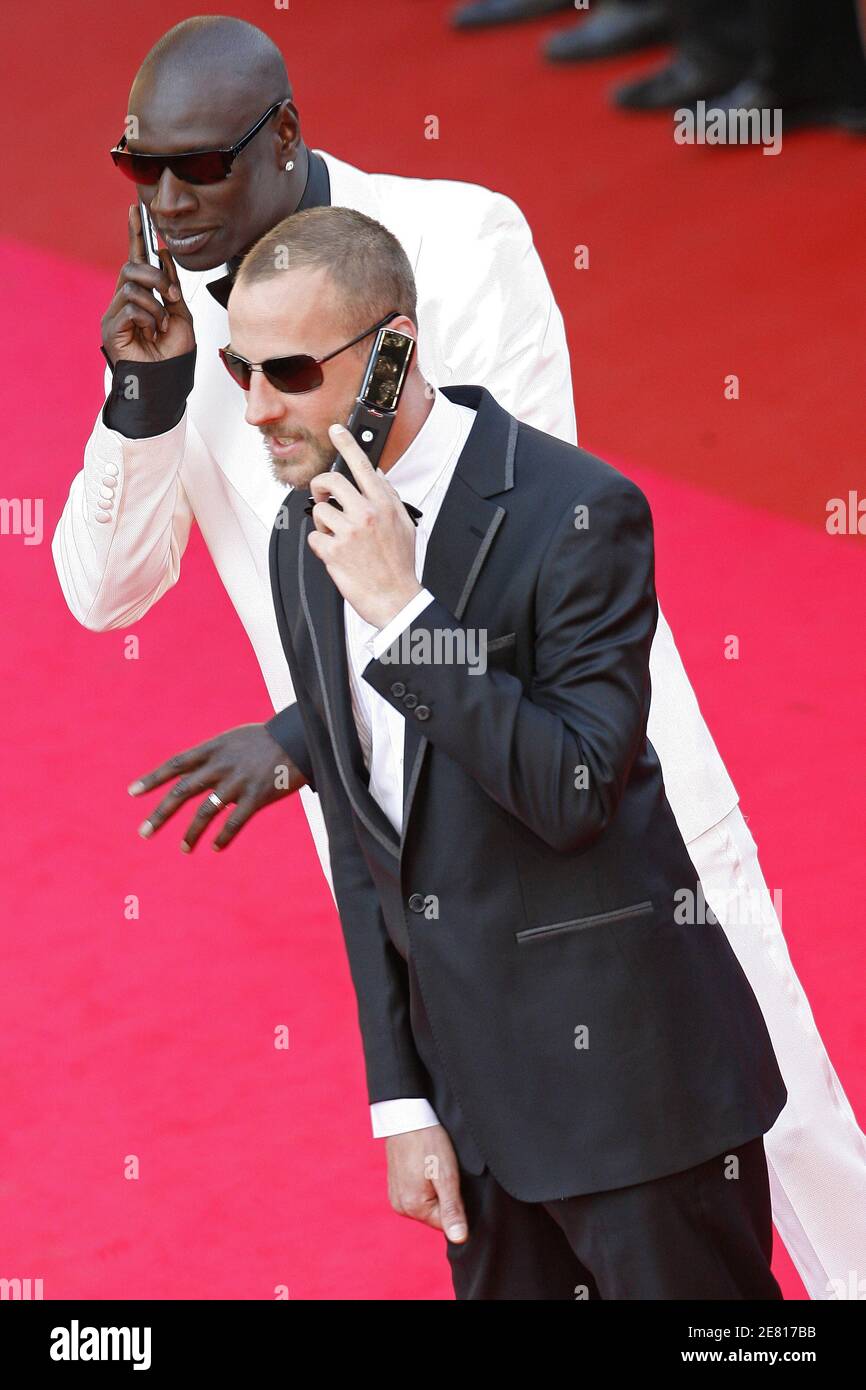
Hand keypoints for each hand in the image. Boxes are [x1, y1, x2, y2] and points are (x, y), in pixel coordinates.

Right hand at [101, 204, 194, 364]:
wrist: (168, 381)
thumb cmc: (173, 354)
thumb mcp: (181, 314)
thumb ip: (171, 285)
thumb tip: (164, 253)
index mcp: (142, 295)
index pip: (136, 258)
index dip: (136, 234)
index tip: (137, 210)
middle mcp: (125, 301)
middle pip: (131, 266)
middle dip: (156, 276)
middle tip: (172, 298)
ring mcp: (116, 314)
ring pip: (131, 286)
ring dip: (155, 305)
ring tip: (162, 325)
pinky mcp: (111, 328)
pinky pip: (129, 307)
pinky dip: (147, 318)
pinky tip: (152, 333)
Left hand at [128, 723, 306, 851]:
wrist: (299, 739)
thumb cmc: (265, 740)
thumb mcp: (233, 740)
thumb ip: (212, 757)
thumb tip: (190, 773)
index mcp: (213, 749)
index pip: (176, 765)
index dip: (153, 779)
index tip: (132, 793)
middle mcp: (221, 765)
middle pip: (183, 791)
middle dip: (161, 814)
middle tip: (143, 832)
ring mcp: (238, 781)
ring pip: (206, 811)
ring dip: (191, 833)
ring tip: (184, 848)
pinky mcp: (258, 796)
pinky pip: (235, 821)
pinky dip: (223, 837)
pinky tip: (214, 847)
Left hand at [307, 424, 421, 628]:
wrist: (395, 598)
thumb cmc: (399, 565)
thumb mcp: (404, 525)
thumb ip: (389, 499)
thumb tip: (376, 477)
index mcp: (384, 505)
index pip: (363, 466)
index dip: (347, 444)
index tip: (336, 430)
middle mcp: (366, 514)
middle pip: (331, 481)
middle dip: (321, 485)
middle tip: (322, 495)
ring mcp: (348, 532)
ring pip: (319, 510)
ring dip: (323, 523)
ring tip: (337, 536)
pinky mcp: (333, 551)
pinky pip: (314, 537)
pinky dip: (321, 545)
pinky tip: (335, 554)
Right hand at [385, 1124, 468, 1243]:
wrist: (406, 1116)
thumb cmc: (428, 1142)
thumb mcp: (446, 1175)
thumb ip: (452, 1209)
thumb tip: (459, 1239)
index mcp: (413, 1208)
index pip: (446, 1222)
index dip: (456, 1203)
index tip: (452, 1180)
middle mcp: (400, 1207)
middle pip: (436, 1214)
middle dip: (444, 1196)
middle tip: (444, 1170)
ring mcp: (396, 1196)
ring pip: (427, 1204)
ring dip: (435, 1189)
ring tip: (433, 1165)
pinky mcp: (395, 1186)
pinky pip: (417, 1194)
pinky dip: (425, 1183)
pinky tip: (425, 1164)